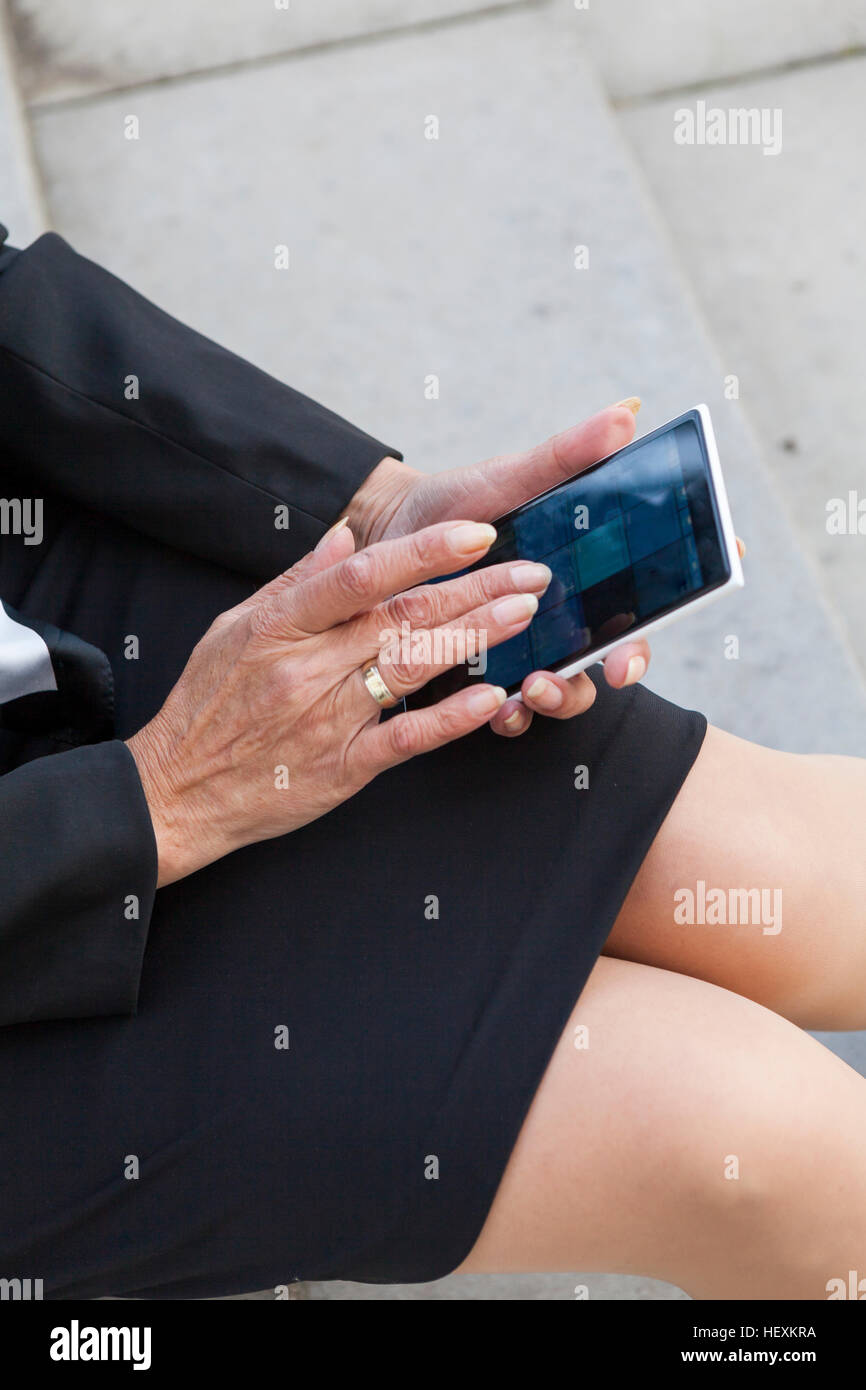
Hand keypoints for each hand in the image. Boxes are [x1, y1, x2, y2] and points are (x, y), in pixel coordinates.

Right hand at [126, 518, 552, 885]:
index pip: (362, 576)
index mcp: (280, 626)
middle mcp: (306, 668)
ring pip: (412, 668)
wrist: (177, 791)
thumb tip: (345, 536)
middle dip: (474, 588)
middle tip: (529, 571)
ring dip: (474, 637)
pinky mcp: (343, 767)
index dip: (424, 551)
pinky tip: (491, 696)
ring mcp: (326, 719)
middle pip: (402, 617)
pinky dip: (450, 718)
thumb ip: (295, 583)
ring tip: (522, 612)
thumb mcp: (235, 628)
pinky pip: (405, 739)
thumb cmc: (208, 704)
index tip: (476, 533)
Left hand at [347, 400, 652, 735]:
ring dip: (555, 699)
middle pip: (597, 665)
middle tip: (582, 672)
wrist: (378, 535)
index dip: (644, 639)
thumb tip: (628, 412)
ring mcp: (516, 654)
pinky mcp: (472, 681)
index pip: (630, 617)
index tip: (628, 658)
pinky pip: (500, 710)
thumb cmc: (450, 506)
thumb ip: (565, 456)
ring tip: (532, 690)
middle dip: (596, 678)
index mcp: (576, 581)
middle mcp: (554, 624)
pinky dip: (504, 714)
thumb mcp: (505, 480)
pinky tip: (495, 709)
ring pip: (556, 693)